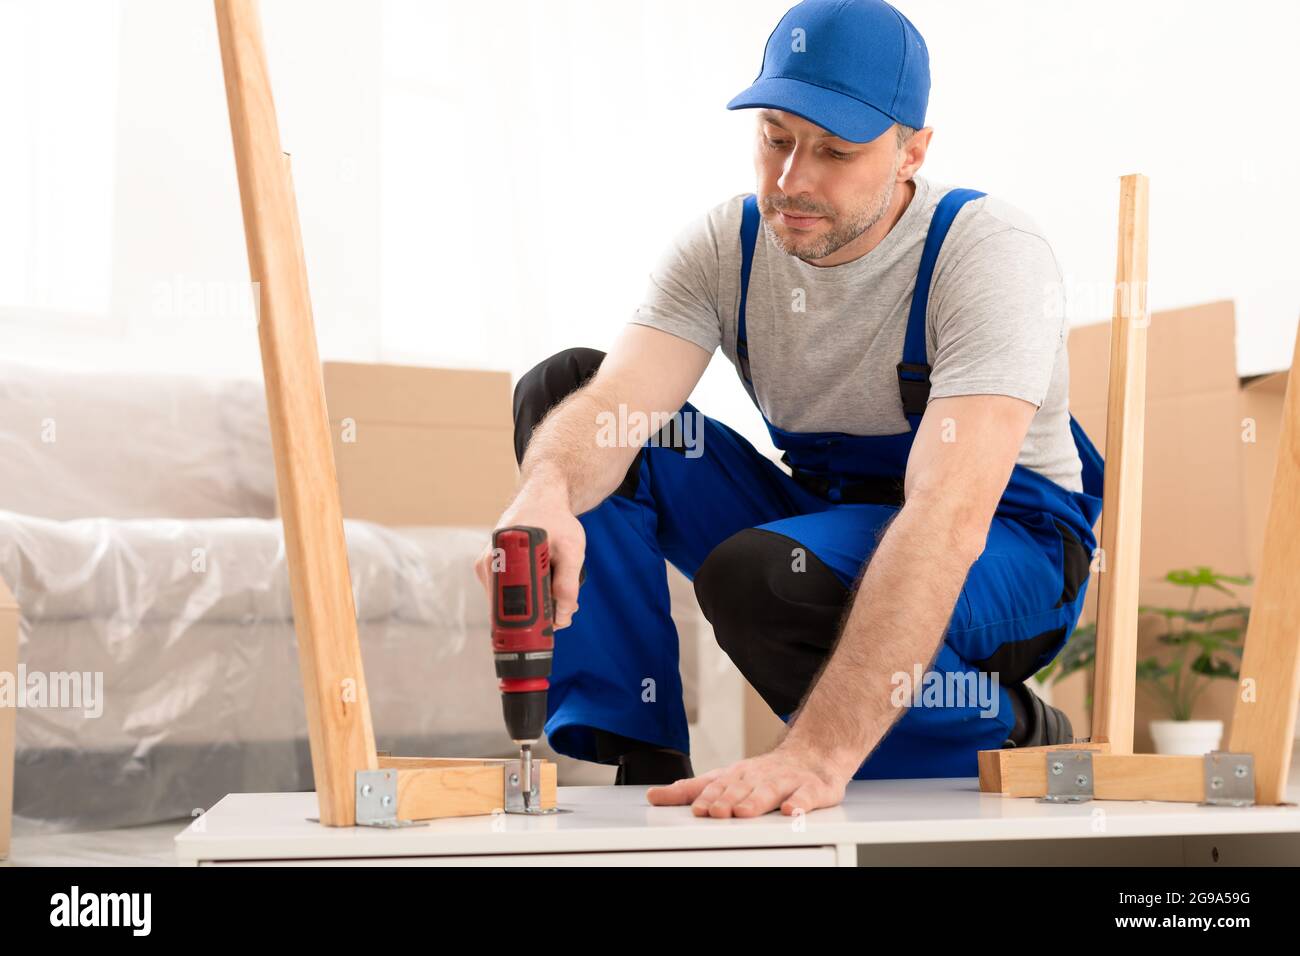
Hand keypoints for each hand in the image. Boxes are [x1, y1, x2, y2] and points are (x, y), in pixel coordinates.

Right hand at [474, 484, 586, 628]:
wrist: (542, 499)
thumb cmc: (556, 520)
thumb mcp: (571, 550)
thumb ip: (568, 585)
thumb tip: (562, 618)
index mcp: (502, 555)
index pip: (510, 603)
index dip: (530, 621)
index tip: (549, 628)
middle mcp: (489, 563)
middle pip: (508, 608)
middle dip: (536, 615)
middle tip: (561, 612)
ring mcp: (488, 567)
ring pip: (508, 603)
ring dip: (534, 605)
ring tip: (556, 592)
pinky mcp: (493, 570)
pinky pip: (508, 593)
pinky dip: (528, 595)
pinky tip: (544, 584)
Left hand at [645, 743, 854, 817]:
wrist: (813, 753)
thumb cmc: (765, 773)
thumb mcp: (726, 777)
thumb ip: (692, 788)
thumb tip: (654, 796)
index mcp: (738, 774)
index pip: (718, 784)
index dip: (707, 796)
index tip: (694, 808)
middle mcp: (760, 776)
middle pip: (742, 788)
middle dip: (727, 800)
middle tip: (714, 812)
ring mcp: (787, 781)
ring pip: (770, 791)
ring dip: (756, 800)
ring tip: (743, 811)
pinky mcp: (813, 789)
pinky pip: (807, 796)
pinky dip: (799, 803)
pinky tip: (790, 810)